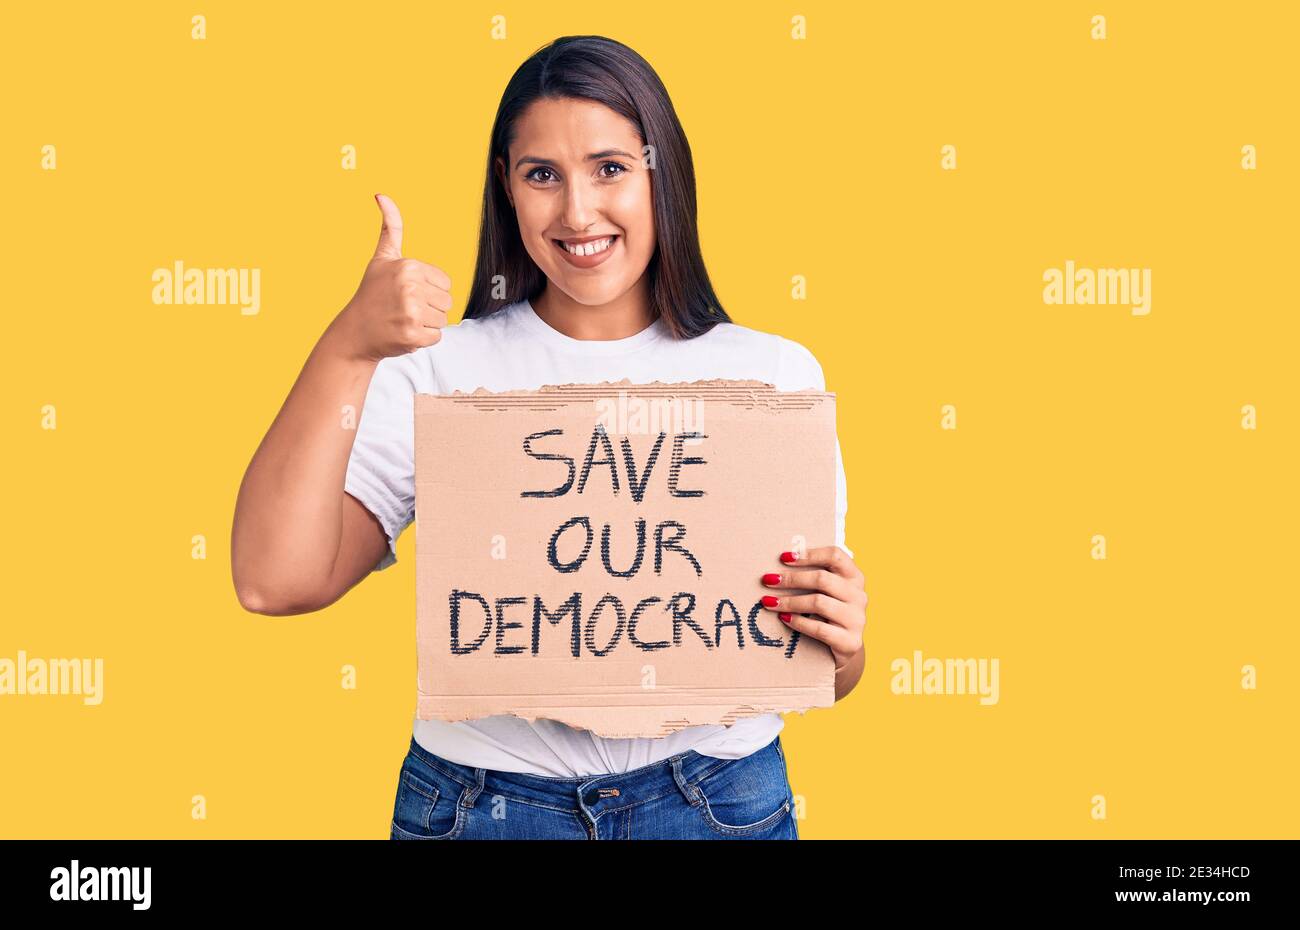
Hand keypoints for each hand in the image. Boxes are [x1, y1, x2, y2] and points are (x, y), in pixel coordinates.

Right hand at [330, 194, 452, 361]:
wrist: (355, 331)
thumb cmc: (372, 293)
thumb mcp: (381, 258)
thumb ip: (390, 227)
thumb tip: (381, 195)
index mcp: (408, 266)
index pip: (446, 283)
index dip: (430, 290)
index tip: (407, 292)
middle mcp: (410, 287)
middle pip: (447, 302)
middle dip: (430, 308)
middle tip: (404, 308)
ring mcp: (411, 312)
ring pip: (443, 320)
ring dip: (426, 324)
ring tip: (403, 320)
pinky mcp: (412, 335)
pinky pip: (437, 337)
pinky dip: (423, 339)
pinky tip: (403, 333)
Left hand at [760, 546, 866, 670]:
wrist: (844, 648)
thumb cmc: (828, 612)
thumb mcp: (826, 592)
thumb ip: (812, 577)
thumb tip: (777, 568)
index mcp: (854, 576)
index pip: (835, 556)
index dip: (809, 554)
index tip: (783, 557)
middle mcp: (858, 595)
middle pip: (822, 579)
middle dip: (791, 579)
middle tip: (768, 580)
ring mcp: (856, 619)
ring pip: (819, 603)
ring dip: (789, 601)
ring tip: (769, 602)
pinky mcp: (850, 641)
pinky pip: (819, 629)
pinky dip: (798, 622)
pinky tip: (784, 618)